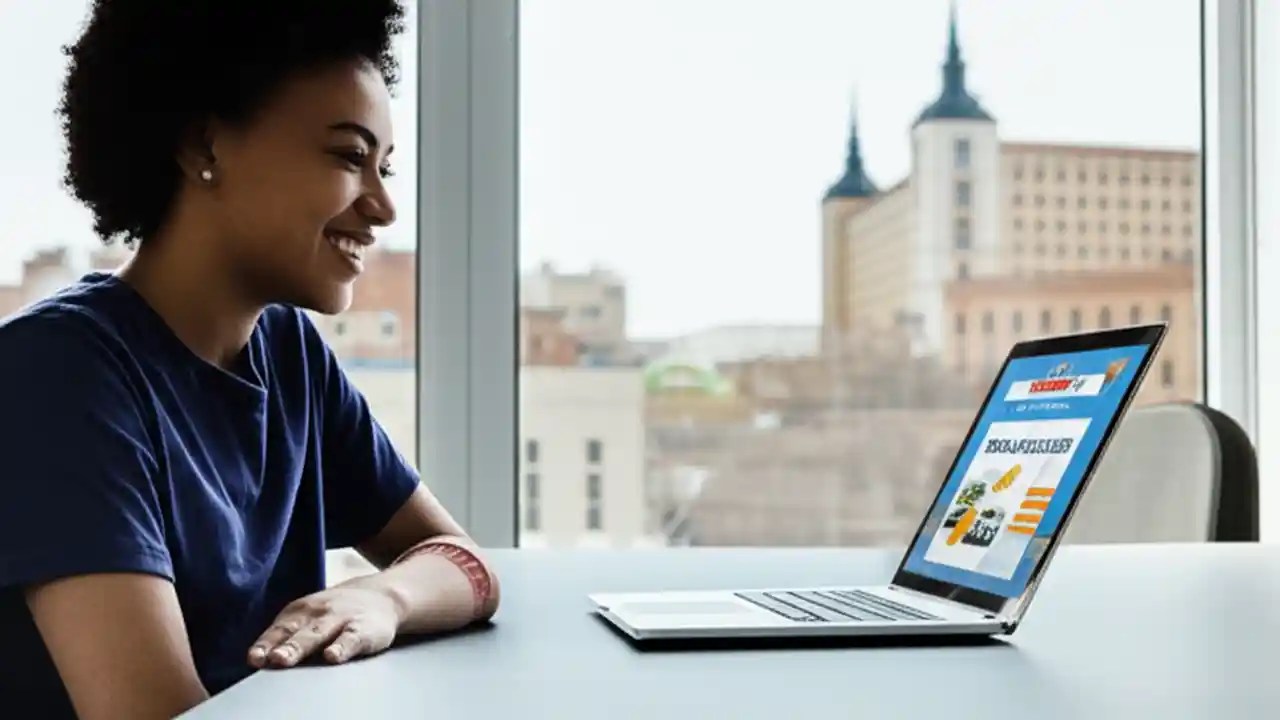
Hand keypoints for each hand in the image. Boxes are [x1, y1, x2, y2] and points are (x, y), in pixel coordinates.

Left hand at [248, 582, 400, 668]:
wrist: (383, 595)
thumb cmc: (337, 613)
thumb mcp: (309, 617)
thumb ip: (286, 635)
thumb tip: (257, 660)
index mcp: (300, 611)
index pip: (278, 630)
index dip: (264, 644)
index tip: (254, 658)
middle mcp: (317, 613)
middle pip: (294, 631)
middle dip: (280, 645)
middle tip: (270, 659)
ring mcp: (341, 619)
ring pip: (317, 634)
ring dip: (299, 646)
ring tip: (284, 660)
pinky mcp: (364, 629)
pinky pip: (351, 638)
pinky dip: (342, 647)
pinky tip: (333, 657)